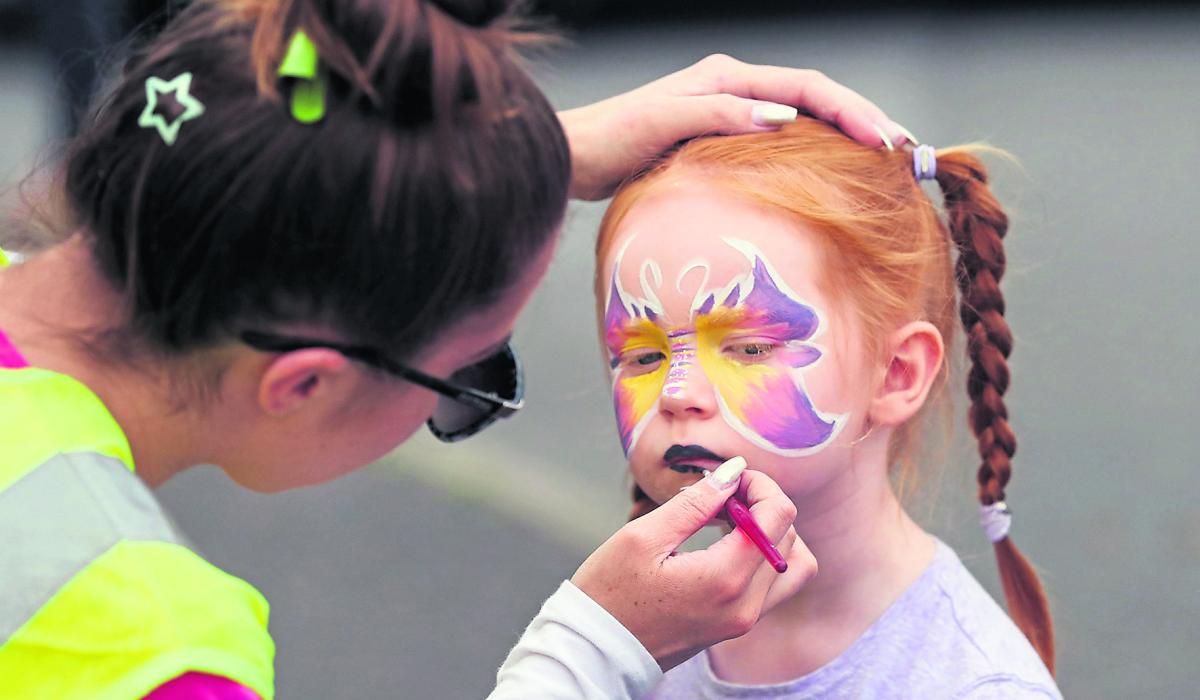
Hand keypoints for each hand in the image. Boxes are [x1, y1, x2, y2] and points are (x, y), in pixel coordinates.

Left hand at [559, 53, 912, 199]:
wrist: (576, 156)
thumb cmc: (613, 139)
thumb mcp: (665, 123)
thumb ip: (720, 115)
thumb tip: (783, 118)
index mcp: (729, 77)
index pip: (807, 87)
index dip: (851, 111)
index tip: (885, 140)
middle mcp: (735, 88)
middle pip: (815, 97)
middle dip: (862, 119)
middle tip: (904, 150)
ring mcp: (730, 111)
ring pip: (803, 118)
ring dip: (844, 135)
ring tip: (884, 160)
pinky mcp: (721, 137)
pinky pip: (782, 141)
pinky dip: (814, 153)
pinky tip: (831, 175)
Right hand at [571, 468, 816, 670]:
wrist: (595, 651)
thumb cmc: (608, 593)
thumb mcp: (643, 537)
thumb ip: (695, 502)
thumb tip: (733, 472)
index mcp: (725, 579)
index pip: (778, 516)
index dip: (760, 485)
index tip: (730, 477)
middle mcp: (746, 605)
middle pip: (789, 537)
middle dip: (763, 504)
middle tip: (723, 493)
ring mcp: (744, 621)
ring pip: (793, 565)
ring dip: (773, 533)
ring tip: (730, 519)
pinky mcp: (736, 627)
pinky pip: (774, 585)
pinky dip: (763, 556)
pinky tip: (726, 542)